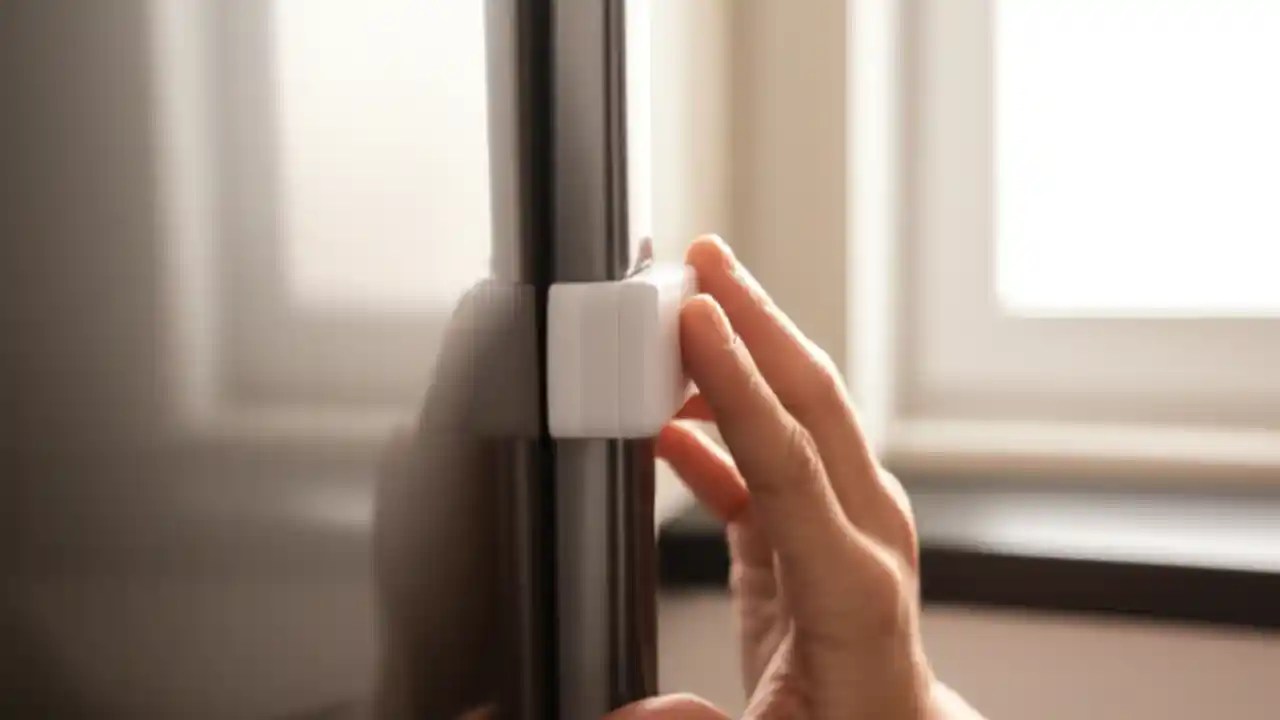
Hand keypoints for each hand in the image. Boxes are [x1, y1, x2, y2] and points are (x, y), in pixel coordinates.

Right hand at [638, 237, 981, 718]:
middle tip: (702, 259)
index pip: (787, 458)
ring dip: (737, 353)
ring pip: (789, 411)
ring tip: (673, 312)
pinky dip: (714, 424)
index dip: (735, 381)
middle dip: (757, 320)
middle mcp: (858, 534)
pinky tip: (666, 412)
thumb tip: (626, 714)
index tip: (695, 316)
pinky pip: (759, 457)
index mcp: (851, 586)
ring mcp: (841, 520)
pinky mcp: (810, 526)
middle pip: (808, 400)